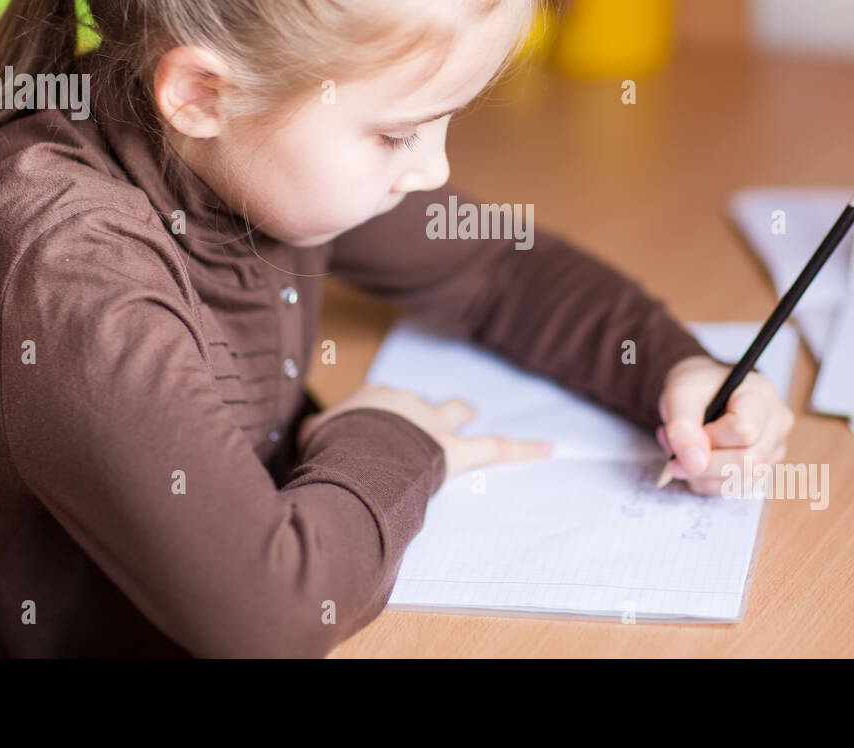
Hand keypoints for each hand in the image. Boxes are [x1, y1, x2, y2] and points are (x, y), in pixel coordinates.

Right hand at [297, 384, 553, 481]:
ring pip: (454, 411)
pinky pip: (496, 448)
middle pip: (419, 401)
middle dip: (424, 410)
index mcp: (372, 400)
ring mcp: (433, 426)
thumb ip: (312, 438)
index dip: (377, 419)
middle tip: (423, 422)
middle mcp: (406, 405)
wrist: (357, 453)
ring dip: (461, 415)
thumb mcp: (309, 439)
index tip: (368, 432)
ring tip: (472, 419)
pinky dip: (523, 448)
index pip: (378, 403)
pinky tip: (549, 448)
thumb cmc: (331, 448)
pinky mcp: (457, 452)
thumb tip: (304, 444)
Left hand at [655, 356, 793, 494]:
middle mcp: (778, 423)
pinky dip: (708, 481)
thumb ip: (682, 426)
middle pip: (748, 461)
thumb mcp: (679, 394)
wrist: (702, 392)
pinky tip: (696, 461)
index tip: (689, 428)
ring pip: (742, 480)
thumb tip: (695, 465)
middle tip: (675, 446)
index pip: (744, 431)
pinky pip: (736, 489)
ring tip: (684, 450)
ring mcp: (774, 448)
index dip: (710, 438)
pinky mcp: (764, 468)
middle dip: (704, 463)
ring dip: (702, 475)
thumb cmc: (696, 387)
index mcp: (762, 395)